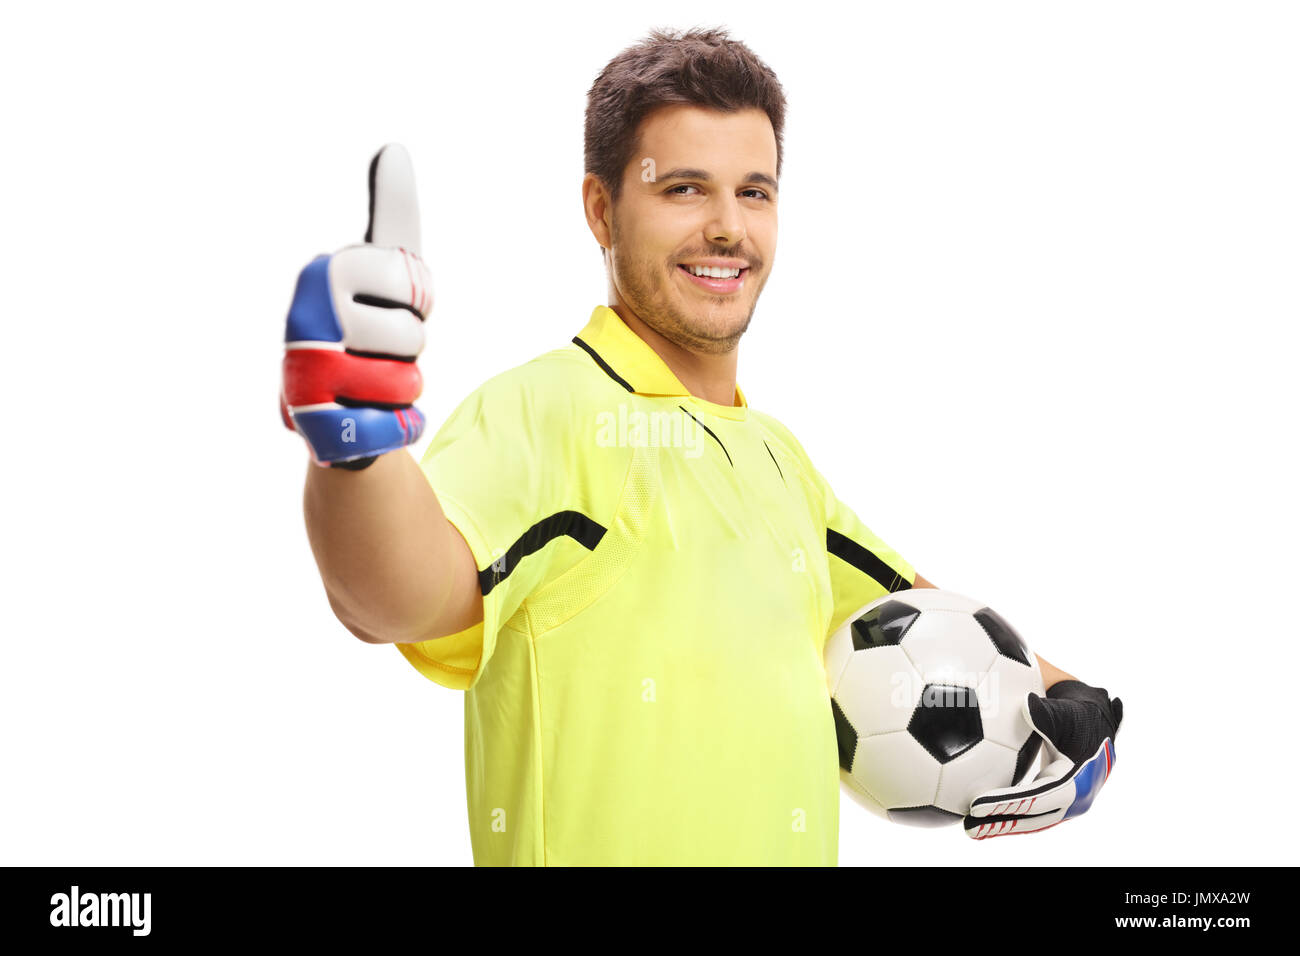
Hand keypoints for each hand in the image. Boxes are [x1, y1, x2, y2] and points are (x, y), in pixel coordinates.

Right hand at [280, 143, 431, 466]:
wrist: (333, 406)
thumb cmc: (367, 327)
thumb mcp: (383, 270)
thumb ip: (394, 215)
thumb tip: (394, 148)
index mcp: (325, 271)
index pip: (415, 284)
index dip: (417, 302)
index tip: (390, 305)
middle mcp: (305, 318)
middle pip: (412, 337)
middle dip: (410, 351)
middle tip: (376, 350)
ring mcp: (305, 374)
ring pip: (406, 385)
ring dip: (403, 390)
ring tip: (369, 381)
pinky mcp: (316, 429)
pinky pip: (395, 428)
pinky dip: (398, 429)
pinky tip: (369, 418)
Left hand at [965, 680, 1122, 838]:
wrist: (1096, 727)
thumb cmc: (1077, 717)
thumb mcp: (1065, 713)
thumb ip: (1046, 713)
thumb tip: (1025, 704)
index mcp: (1078, 782)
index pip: (1037, 798)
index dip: (1007, 804)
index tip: (976, 805)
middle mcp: (1075, 800)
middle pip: (1033, 818)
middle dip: (1001, 823)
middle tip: (968, 825)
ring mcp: (1067, 805)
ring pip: (1032, 821)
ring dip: (1002, 826)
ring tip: (969, 828)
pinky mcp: (1057, 804)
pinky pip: (1032, 814)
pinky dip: (1009, 817)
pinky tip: (982, 819)